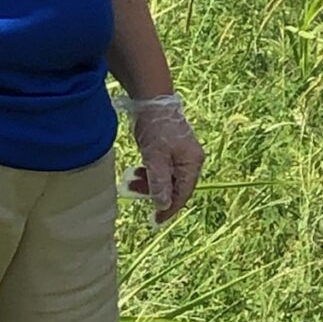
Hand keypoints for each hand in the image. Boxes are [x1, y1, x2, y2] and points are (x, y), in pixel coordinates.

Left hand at [127, 93, 204, 222]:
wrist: (152, 102)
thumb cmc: (156, 128)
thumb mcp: (155, 157)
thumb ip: (159, 182)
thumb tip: (163, 205)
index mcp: (192, 163)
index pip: (183, 194)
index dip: (169, 208)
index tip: (155, 219)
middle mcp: (191, 161)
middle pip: (175, 187)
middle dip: (155, 193)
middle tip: (133, 193)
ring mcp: (182, 156)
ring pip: (167, 179)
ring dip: (149, 183)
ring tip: (130, 181)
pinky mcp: (172, 151)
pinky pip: (163, 170)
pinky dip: (150, 174)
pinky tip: (137, 171)